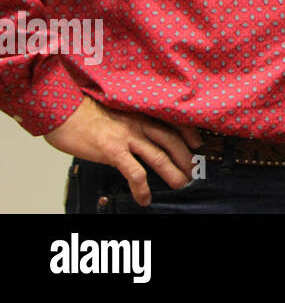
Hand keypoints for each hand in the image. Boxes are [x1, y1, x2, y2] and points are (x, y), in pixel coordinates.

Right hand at [44, 96, 202, 206]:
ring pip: (159, 157)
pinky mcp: (113, 151)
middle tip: (194, 170)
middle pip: (172, 140)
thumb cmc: (83, 110)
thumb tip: (137, 137)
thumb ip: (129, 121)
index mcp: (140, 112)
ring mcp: (128, 137)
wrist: (62, 110)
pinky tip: (144, 198)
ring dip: (172, 172)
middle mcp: (139, 122)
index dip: (189, 133)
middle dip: (186, 157)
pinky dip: (142, 188)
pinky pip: (134, 173)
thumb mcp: (115, 110)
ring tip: (181, 184)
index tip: (198, 143)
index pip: (173, 121)